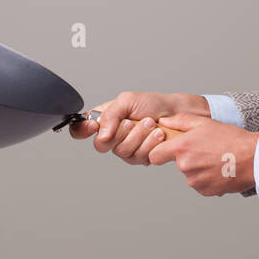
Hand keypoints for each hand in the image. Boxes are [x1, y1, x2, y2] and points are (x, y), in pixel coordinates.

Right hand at [69, 92, 211, 164]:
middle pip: (101, 146)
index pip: (81, 130)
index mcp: (105, 120)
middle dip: (121, 132)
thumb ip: (110, 115)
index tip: (92, 126)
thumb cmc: (152, 104)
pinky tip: (158, 135)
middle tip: (133, 121)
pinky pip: (139, 157)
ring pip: (122, 152)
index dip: (82, 131)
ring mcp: (126, 149)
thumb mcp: (128, 100)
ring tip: (151, 124)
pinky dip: (150, 144)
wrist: (177, 114)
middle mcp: (112, 136)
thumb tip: (101, 134)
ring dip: (139, 136)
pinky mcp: (141, 158)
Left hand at [148, 112, 258, 195]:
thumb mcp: (205, 122)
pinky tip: (220, 168)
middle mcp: (185, 167)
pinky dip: (207, 177)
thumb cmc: (231, 138)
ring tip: (216, 158)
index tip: (168, 149)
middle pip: (177, 164)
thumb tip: (163, 122)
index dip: (160, 152)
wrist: (253, 158)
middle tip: (205, 148)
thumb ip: (180, 121)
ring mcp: (195, 181)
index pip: (155, 156)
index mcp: (182, 148)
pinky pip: (200, 184)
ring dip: (199, 168)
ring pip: (190, 174)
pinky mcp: (205, 191)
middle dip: (187, 157)